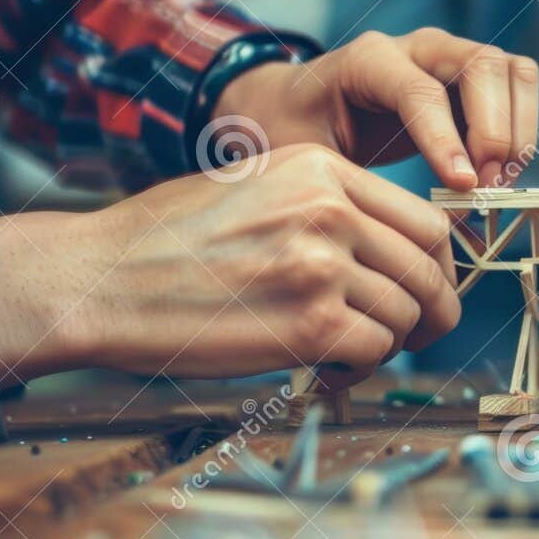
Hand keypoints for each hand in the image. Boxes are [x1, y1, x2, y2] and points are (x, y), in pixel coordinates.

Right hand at [0, 146, 461, 389]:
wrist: (99, 281)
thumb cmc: (168, 241)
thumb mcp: (258, 187)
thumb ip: (329, 205)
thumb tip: (395, 245)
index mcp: (323, 169)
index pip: (427, 220)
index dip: (439, 265)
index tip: (427, 288)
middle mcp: (330, 209)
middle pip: (430, 269)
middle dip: (432, 310)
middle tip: (413, 333)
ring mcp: (322, 265)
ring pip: (407, 315)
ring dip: (390, 343)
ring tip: (349, 350)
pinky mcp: (311, 324)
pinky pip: (377, 351)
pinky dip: (362, 369)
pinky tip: (328, 368)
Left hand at [214, 29, 538, 190]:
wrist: (299, 106)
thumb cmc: (298, 131)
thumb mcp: (306, 157)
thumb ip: (354, 182)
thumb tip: (412, 224)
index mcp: (368, 59)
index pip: (421, 91)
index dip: (447, 141)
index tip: (463, 187)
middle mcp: (418, 48)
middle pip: (483, 65)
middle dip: (494, 132)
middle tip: (483, 189)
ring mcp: (452, 59)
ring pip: (514, 72)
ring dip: (517, 131)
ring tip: (494, 183)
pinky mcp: (474, 81)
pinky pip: (519, 92)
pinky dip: (520, 134)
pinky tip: (496, 175)